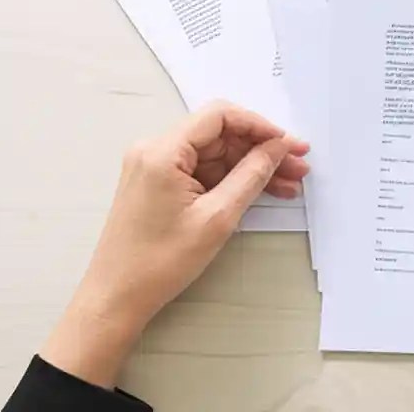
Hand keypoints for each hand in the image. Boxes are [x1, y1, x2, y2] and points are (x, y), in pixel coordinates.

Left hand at [40, 103, 309, 388]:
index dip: (259, 125)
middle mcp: (154, 150)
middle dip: (261, 149)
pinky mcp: (157, 184)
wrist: (115, 298)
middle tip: (298, 166)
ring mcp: (154, 167)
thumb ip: (251, 175)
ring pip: (214, 154)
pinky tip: (261, 192)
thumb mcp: (217, 217)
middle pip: (219, 134)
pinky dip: (231, 180)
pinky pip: (202, 171)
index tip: (288, 145)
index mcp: (162, 151)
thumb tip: (278, 147)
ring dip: (251, 166)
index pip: (219, 116)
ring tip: (288, 184)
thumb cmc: (160, 262)